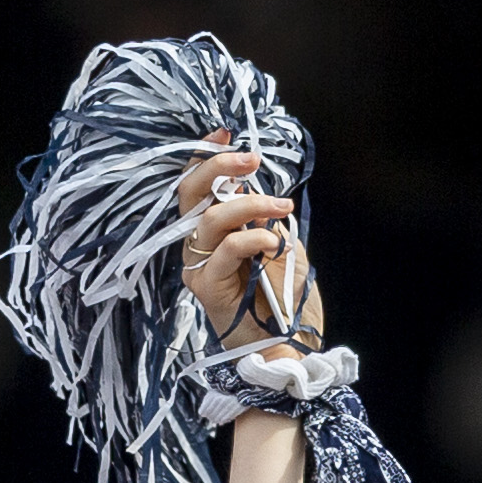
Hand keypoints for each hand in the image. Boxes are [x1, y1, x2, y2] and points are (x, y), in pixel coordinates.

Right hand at [174, 131, 325, 356]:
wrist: (290, 349)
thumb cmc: (287, 302)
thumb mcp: (282, 247)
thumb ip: (263, 218)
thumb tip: (253, 187)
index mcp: (212, 234)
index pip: (197, 187)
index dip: (205, 156)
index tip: (226, 133)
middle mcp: (198, 248)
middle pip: (191, 194)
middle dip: (218, 168)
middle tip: (251, 161)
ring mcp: (199, 268)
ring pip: (210, 218)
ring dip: (250, 205)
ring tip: (281, 210)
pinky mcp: (206, 288)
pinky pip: (224, 250)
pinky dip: (253, 239)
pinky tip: (273, 244)